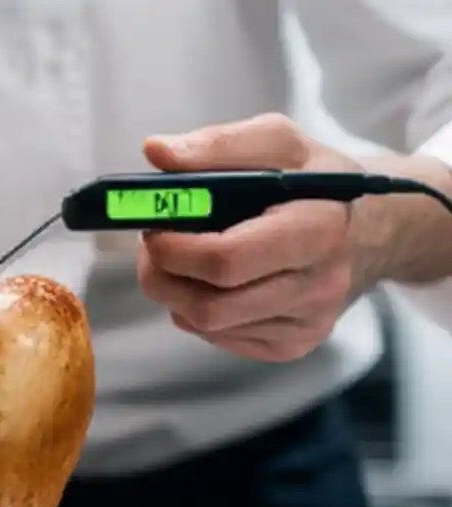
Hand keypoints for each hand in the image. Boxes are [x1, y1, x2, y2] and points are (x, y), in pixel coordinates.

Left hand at [136, 113, 373, 361]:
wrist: (372, 229)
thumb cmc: (314, 181)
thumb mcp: (278, 142)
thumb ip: (216, 145)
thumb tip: (156, 150)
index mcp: (318, 229)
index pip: (226, 259)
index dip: (174, 248)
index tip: (153, 226)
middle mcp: (319, 285)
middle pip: (210, 305)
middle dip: (162, 275)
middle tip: (152, 244)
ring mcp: (306, 323)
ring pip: (207, 325)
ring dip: (173, 292)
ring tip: (176, 258)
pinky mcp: (292, 346)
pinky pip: (219, 338)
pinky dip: (195, 310)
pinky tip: (208, 281)